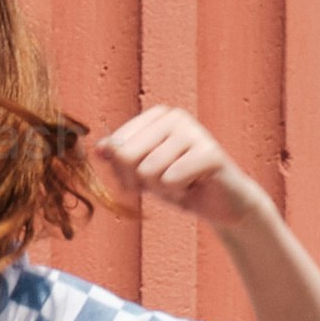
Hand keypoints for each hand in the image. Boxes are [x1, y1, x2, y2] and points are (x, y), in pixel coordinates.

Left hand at [91, 106, 269, 232]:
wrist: (220, 204)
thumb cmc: (179, 184)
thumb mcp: (141, 173)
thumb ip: (119, 158)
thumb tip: (99, 148)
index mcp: (157, 116)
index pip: (115, 146)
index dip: (124, 173)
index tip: (147, 177)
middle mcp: (175, 116)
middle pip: (126, 156)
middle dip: (141, 180)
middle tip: (166, 181)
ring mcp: (194, 131)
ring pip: (148, 171)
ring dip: (163, 188)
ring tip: (183, 182)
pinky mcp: (210, 153)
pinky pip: (171, 179)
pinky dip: (179, 192)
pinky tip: (195, 185)